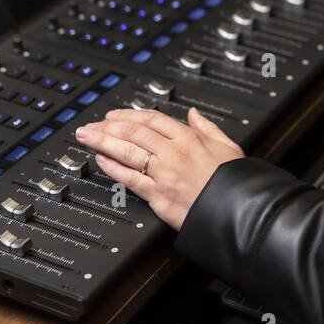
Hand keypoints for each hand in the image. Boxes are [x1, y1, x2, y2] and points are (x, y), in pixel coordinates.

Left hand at [74, 107, 244, 230]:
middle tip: (91, 125)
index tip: (114, 115)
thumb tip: (195, 113)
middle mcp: (173, 153)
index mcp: (190, 138)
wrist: (237, 210)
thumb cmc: (234, 180)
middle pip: (133, 132)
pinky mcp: (158, 195)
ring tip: (86, 137)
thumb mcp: (228, 145)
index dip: (129, 114)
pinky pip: (129, 178)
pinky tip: (100, 160)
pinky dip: (112, 168)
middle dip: (108, 126)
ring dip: (102, 142)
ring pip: (126, 151)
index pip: (152, 119)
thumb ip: (208, 127)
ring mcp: (163, 173)